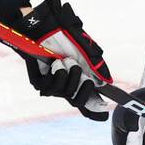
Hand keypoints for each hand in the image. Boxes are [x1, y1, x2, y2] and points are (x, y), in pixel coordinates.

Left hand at [13, 0, 111, 120]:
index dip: (95, 111)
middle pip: (77, 102)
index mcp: (77, 81)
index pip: (87, 101)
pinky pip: (50, 87)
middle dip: (84, 91)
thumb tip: (106, 83)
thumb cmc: (65, 38)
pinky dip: (58, 74)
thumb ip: (97, 66)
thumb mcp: (86, 50)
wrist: (42, 29)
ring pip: (65, 94)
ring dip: (70, 77)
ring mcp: (51, 85)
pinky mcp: (38, 82)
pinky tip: (56, 63)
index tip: (104, 115)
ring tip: (67, 62)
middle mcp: (64, 86)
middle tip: (86, 78)